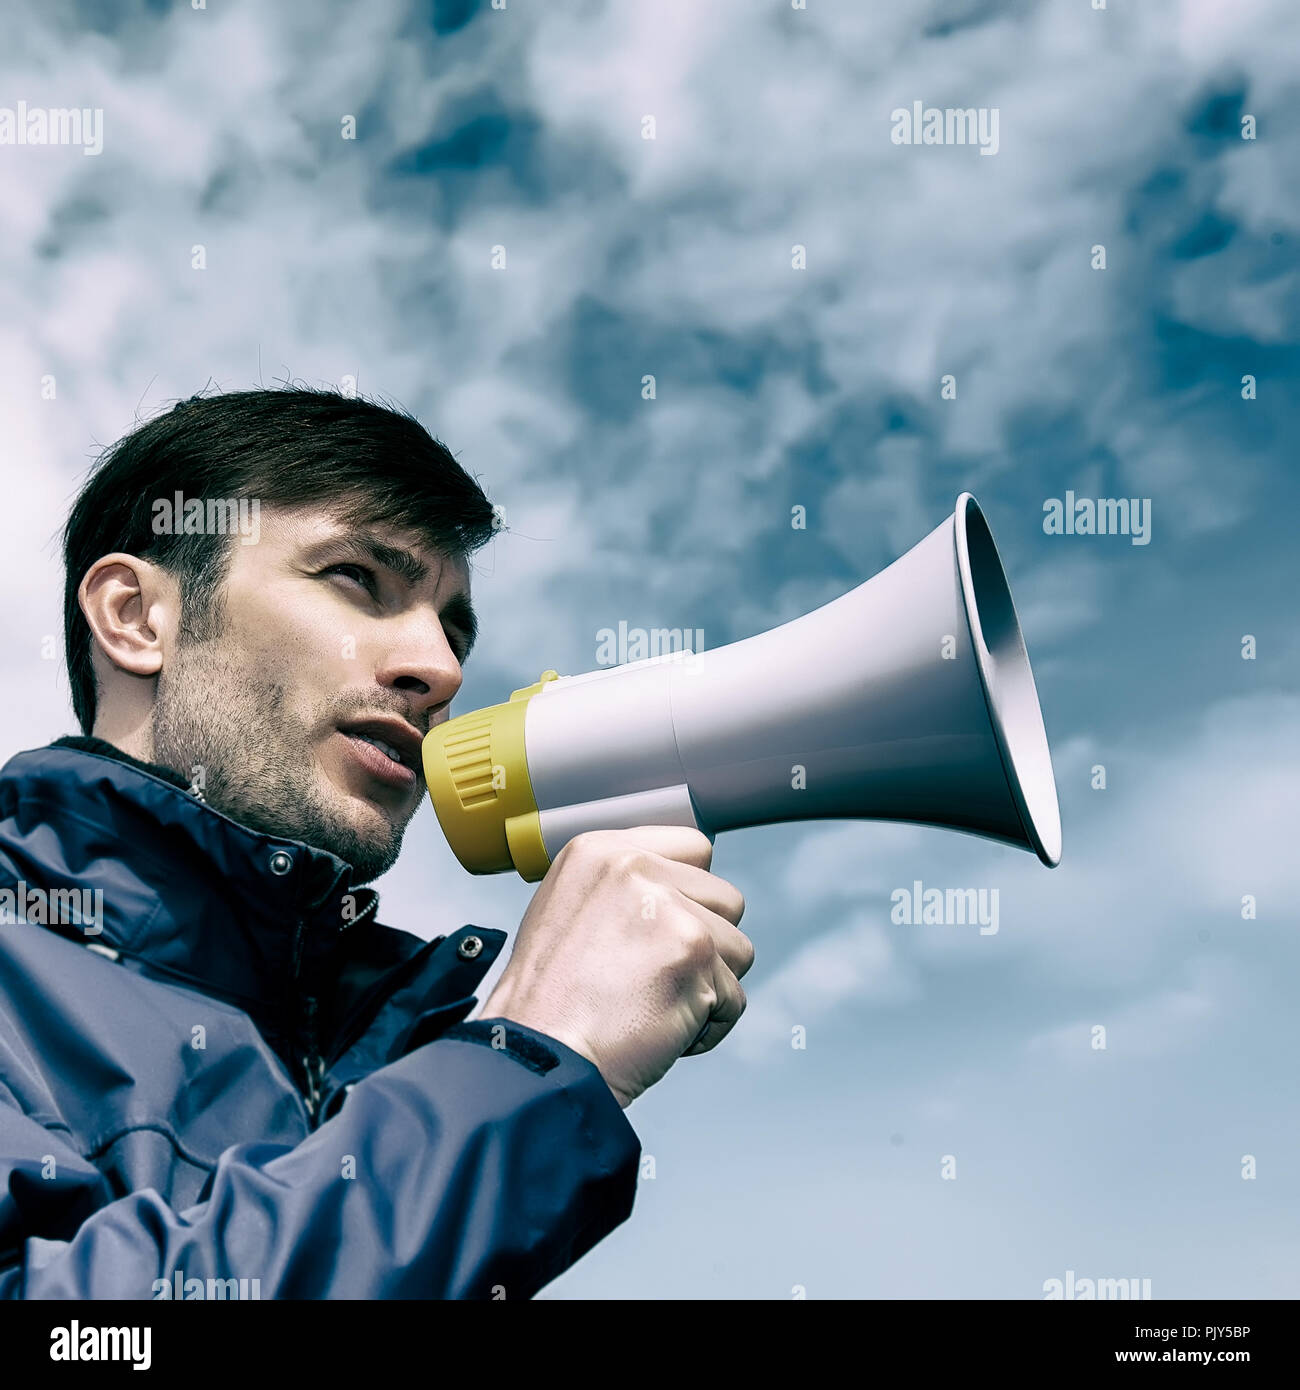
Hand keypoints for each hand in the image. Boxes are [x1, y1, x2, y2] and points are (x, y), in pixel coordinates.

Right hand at [479, 825, 751, 1107]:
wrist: (536, 1057)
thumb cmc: (550, 1003)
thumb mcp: (568, 909)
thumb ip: (627, 887)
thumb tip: (685, 888)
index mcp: (600, 850)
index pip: (694, 846)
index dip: (690, 896)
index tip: (665, 930)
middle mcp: (634, 868)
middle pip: (726, 899)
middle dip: (704, 945)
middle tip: (648, 978)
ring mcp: (668, 909)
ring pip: (737, 949)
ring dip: (707, 987)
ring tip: (649, 1004)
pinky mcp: (694, 954)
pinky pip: (734, 998)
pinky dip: (706, 1028)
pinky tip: (657, 1030)